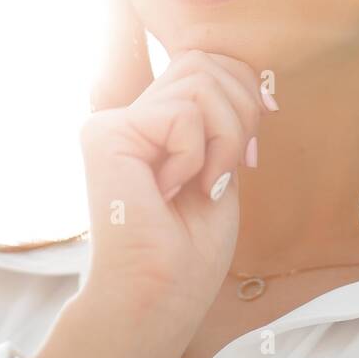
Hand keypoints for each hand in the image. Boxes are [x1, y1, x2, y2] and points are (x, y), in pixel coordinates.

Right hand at [79, 0, 269, 333]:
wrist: (160, 297)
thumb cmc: (190, 249)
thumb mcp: (219, 166)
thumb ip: (218, 117)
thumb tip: (242, 70)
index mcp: (151, 124)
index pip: (204, 63)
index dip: (244, 93)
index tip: (253, 153)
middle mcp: (126, 116)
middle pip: (203, 61)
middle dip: (241, 112)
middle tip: (233, 168)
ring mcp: (112, 123)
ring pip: (199, 79)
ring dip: (225, 136)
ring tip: (206, 183)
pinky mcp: (105, 135)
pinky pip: (182, 113)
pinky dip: (197, 154)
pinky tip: (172, 190)